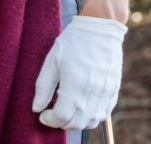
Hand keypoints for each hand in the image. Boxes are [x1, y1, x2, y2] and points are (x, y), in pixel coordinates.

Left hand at [33, 14, 126, 130]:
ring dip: (77, 121)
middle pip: (76, 124)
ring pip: (91, 122)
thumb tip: (36, 108)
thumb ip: (43, 87)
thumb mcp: (51, 61)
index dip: (49, 120)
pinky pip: (103, 114)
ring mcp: (105, 93)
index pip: (61, 117)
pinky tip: (82, 104)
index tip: (42, 114)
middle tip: (53, 112)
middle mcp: (92, 93)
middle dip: (61, 122)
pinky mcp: (114, 90)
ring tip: (68, 108)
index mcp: (74, 86)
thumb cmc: (73, 41)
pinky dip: (92, 115)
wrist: (100, 27)